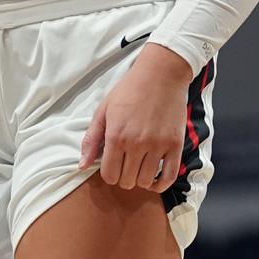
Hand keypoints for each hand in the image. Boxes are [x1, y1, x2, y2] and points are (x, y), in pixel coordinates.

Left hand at [80, 44, 192, 192]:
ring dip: (140, 179)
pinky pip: (169, 177)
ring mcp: (157, 145)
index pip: (109, 175)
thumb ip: (91, 139)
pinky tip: (154, 179)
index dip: (109, 174)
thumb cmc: (130, 90)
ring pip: (145, 181)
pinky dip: (160, 184)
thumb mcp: (104, 110)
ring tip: (139, 167)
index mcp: (116, 136)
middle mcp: (136, 144)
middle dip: (124, 177)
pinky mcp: (175, 145)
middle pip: (127, 181)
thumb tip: (82, 166)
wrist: (161, 73)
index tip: (113, 165)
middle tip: (126, 165)